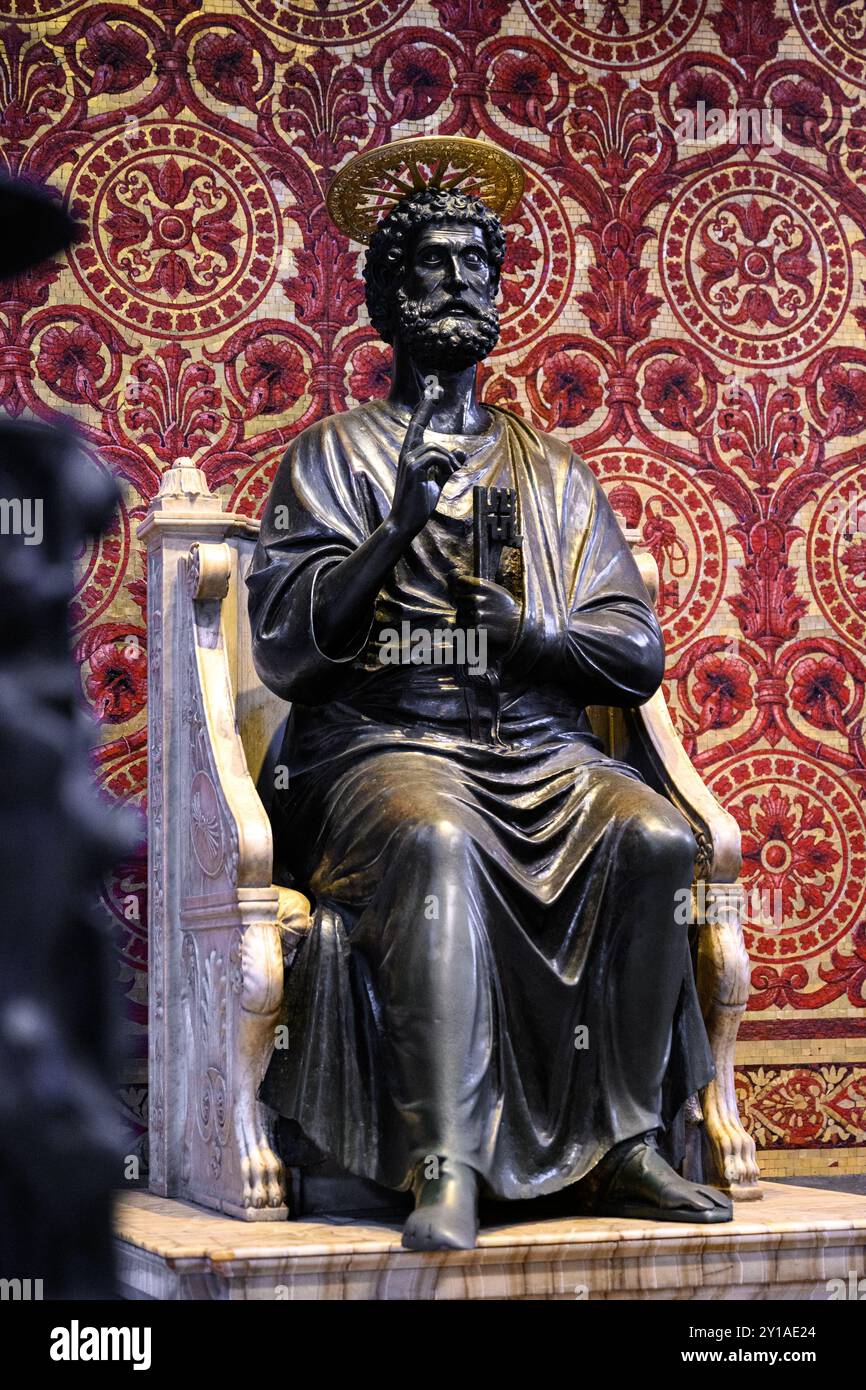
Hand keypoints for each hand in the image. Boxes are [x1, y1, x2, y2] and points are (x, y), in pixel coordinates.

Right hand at [388, 377, 464, 539]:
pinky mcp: (412, 468)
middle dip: (427, 405)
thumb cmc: (419, 502)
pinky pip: (436, 456)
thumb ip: (449, 465)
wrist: (406, 521)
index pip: (417, 426)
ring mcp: (407, 460)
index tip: (433, 391)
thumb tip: (461, 452)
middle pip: (417, 423)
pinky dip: (447, 464)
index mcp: (411, 454)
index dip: (425, 408)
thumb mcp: (438, 480)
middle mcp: (406, 453)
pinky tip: (449, 472)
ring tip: (455, 470)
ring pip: (435, 447)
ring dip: (450, 459)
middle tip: (437, 386)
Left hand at [451, 575, 520, 655]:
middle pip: (458, 600)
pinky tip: (480, 630)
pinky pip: (464, 629)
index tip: (467, 594)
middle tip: (477, 611)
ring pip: (459, 616)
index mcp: (482, 585)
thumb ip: (476, 585)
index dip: (462, 589)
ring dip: (466, 620)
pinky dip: (469, 631)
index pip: (460, 582)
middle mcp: (477, 598)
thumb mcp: (495, 591)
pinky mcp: (477, 629)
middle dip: (464, 606)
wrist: (519, 628)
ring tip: (480, 621)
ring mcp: (476, 614)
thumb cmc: (506, 608)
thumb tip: (452, 574)